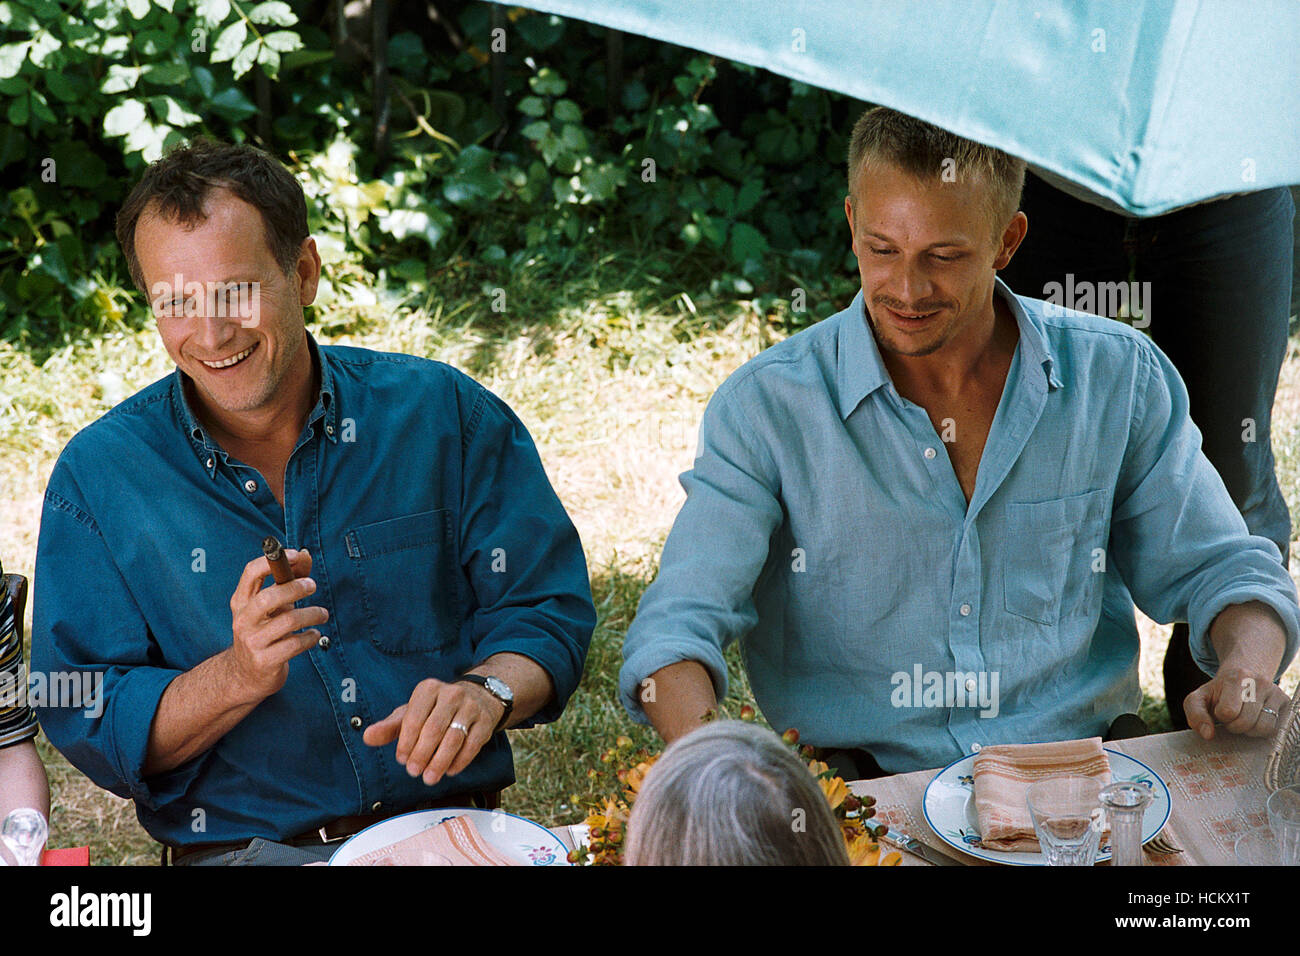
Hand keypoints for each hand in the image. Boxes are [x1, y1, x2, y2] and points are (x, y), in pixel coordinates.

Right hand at [227, 548, 327, 700]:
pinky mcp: (265, 661)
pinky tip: (314, 635)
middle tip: (313, 586)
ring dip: (312, 614)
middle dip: (296, 587)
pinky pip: (295, 644)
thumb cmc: (263, 632)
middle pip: (269, 597)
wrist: (245, 676)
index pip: (251, 573)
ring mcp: (252, 642)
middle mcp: (243, 620)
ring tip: (322, 614)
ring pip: (288, 621)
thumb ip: (286, 581)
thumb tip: (306, 555)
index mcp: (241, 602)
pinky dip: (311, 637)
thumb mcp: (270, 607)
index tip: (296, 555)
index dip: (274, 560)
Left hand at [362, 678, 503, 785]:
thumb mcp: (412, 713)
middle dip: (422, 754)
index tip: (401, 759)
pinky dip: (460, 761)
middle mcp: (451, 694)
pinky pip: (472, 744)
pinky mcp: (485, 721)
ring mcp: (471, 707)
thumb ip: (390, 727)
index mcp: (428, 689)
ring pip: (454, 738)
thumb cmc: (436, 709)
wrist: (477, 698)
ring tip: (429, 778)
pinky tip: (450, 771)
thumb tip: (367, 737)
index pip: (414, 718)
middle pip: (434, 729)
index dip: (406, 742)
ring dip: (440, 762)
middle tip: (414, 772)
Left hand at [1183, 665, 1291, 739]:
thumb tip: (1208, 735)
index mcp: (1235, 677)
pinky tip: (1255, 720)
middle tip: (1231, 717)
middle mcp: (1259, 682)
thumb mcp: (1199, 698)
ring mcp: (1276, 692)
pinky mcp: (1286, 702)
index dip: (1222, 717)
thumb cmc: (1218, 692)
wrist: (1243, 674)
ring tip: (1244, 719)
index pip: (1228, 711)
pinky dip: (1262, 730)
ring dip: (1250, 730)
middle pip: (1246, 722)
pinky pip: (1276, 729)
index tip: (1220, 711)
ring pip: (1264, 728)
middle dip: (1234, 725)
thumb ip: (1195, 714)